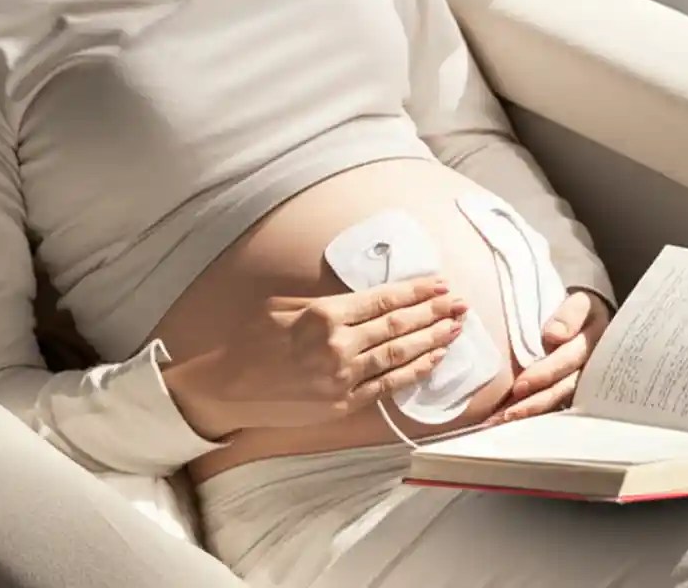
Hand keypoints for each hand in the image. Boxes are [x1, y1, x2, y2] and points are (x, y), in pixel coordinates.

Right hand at [169, 276, 466, 437]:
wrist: (227, 387)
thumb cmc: (251, 341)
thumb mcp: (284, 306)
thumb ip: (327, 302)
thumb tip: (366, 298)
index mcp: (325, 314)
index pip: (383, 299)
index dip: (416, 292)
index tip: (439, 285)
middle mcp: (339, 344)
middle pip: (399, 325)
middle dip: (434, 312)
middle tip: (460, 304)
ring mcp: (343, 376)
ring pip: (400, 355)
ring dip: (433, 340)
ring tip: (456, 328)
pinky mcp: (343, 403)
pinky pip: (388, 385)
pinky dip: (415, 371)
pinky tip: (434, 359)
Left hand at [491, 290, 611, 423]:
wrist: (591, 318)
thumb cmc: (580, 310)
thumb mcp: (581, 303)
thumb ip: (570, 315)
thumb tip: (553, 336)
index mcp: (595, 342)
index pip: (570, 359)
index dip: (546, 373)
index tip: (520, 385)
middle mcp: (593, 367)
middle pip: (565, 387)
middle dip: (536, 401)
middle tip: (508, 414)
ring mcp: (586, 382)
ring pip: (561, 400)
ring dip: (534, 412)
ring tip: (505, 422)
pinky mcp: (575, 390)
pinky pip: (557, 405)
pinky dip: (536, 413)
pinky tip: (514, 421)